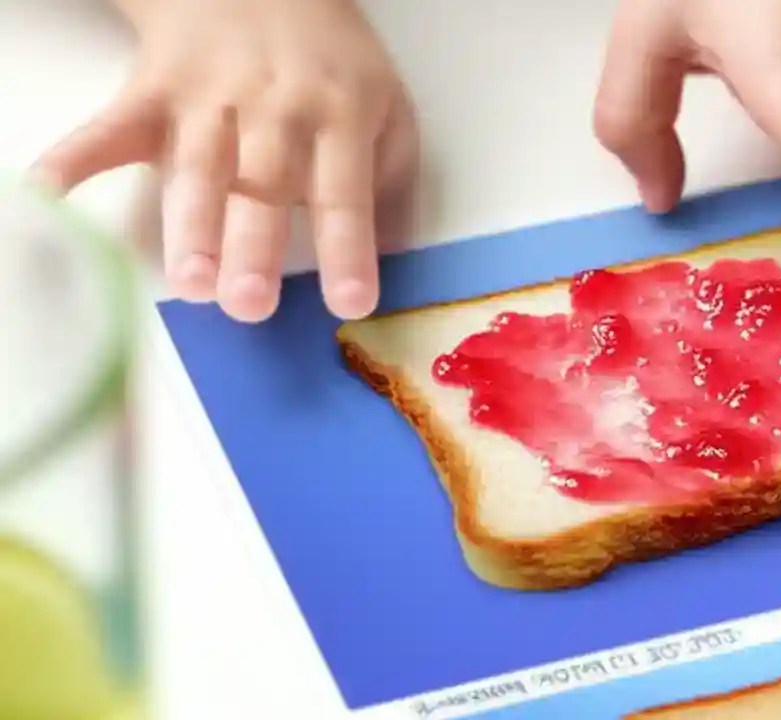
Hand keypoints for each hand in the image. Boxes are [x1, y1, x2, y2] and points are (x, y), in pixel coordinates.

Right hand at [33, 0, 418, 322]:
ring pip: (199, 168)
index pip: (345, 192)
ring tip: (191, 284)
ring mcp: (209, 100)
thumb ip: (390, 184)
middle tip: (250, 305)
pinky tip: (46, 198)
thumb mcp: (387, 110)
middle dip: (256, 246)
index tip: (350, 303)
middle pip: (264, 184)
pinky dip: (73, 160)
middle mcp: (275, 109)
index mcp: (339, 116)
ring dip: (192, 227)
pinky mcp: (152, 93)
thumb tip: (391, 258)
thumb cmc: (331, 67)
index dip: (348, 248)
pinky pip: (109, 128)